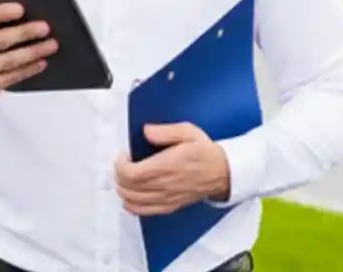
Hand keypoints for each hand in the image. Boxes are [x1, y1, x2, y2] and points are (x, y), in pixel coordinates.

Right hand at [0, 2, 57, 119]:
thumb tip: (25, 13)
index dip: (0, 13)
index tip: (21, 9)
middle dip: (24, 33)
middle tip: (44, 27)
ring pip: (6, 61)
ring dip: (31, 52)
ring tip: (50, 45)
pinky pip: (9, 78)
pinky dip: (28, 69)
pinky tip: (41, 62)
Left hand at [114, 123, 230, 215]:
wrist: (222, 173)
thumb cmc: (204, 152)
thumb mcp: (189, 132)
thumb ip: (165, 131)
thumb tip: (146, 131)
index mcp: (167, 165)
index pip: (132, 173)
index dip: (120, 165)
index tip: (124, 155)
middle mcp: (164, 185)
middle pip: (128, 188)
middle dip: (119, 175)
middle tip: (123, 164)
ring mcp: (166, 198)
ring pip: (133, 201)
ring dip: (123, 189)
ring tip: (128, 177)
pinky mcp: (169, 206)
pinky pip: (143, 212)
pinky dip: (131, 205)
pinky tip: (131, 195)